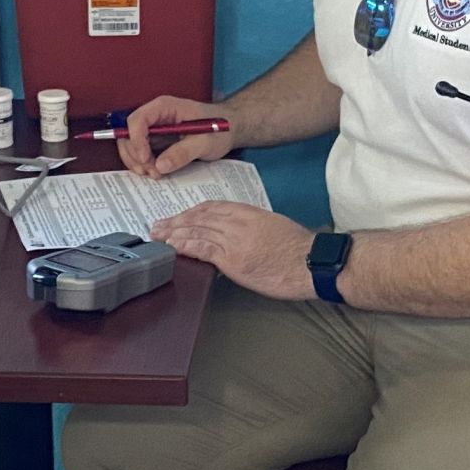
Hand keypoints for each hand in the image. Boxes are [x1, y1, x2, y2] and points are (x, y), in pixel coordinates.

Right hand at [118, 93, 234, 176]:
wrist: (229, 129)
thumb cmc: (220, 129)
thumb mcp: (206, 141)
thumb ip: (184, 152)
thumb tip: (160, 165)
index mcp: (165, 107)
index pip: (138, 119)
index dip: (136, 140)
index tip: (146, 159)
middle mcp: (155, 115)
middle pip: (129, 133)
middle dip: (135, 155)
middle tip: (151, 172)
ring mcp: (154, 128)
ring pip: (131, 144)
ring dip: (137, 162)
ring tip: (154, 174)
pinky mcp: (156, 140)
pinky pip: (140, 151)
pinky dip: (143, 163)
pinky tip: (155, 172)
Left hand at [152, 202, 317, 299]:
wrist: (310, 262)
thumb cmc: (298, 248)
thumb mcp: (273, 226)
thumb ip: (251, 226)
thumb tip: (235, 234)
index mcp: (248, 212)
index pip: (211, 207)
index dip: (191, 212)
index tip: (179, 216)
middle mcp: (238, 223)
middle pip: (199, 217)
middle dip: (176, 221)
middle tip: (159, 225)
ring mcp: (234, 240)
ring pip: (196, 231)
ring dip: (174, 233)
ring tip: (159, 236)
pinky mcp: (233, 260)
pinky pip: (203, 249)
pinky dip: (185, 246)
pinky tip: (174, 247)